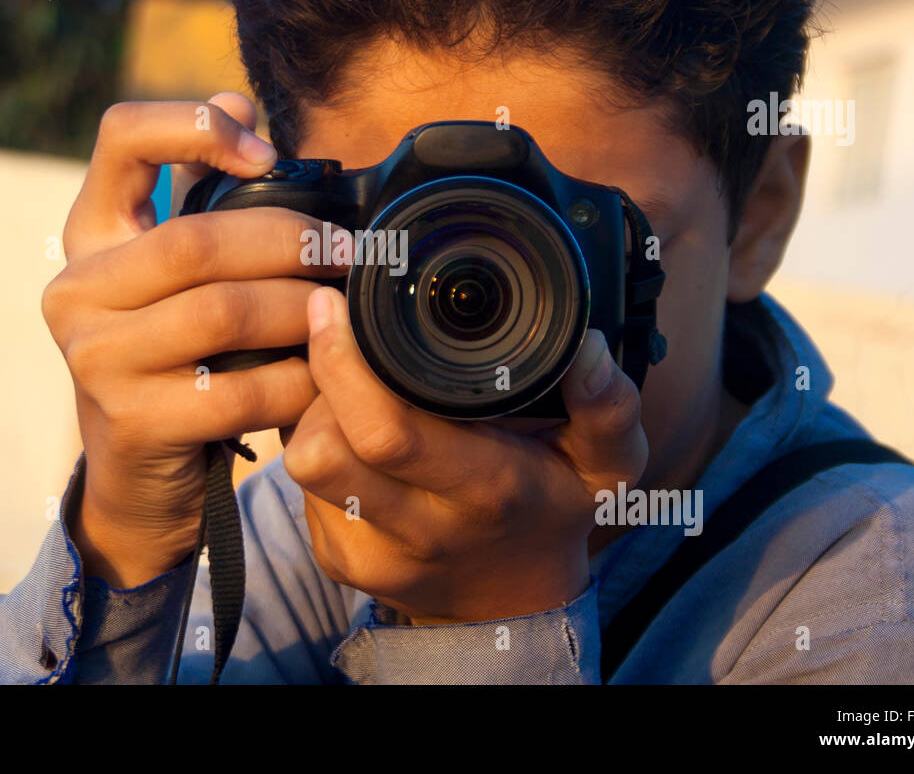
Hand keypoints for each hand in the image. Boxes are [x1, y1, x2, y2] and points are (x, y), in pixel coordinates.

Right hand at [42, 94, 345, 586]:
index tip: (266, 152)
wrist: (137, 474)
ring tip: (342, 312)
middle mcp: (76, 289)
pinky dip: (294, 382)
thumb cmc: (177, 355)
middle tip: (348, 252)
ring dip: (300, 311)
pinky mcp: (129, 422)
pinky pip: (236, 392)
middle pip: (194, 239)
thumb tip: (240, 102)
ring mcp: (93, 359)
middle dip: (289, 241)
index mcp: (91, 235)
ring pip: (220, 314)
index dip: (196, 126)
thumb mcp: (177, 274)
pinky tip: (322, 379)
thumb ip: (204, 193)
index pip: (120, 137)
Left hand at [284, 287, 647, 623]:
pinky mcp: (338, 562)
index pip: (386, 432)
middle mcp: (419, 532)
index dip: (344, 363)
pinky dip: (323, 447)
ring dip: (318, 414)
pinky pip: (304, 488)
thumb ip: (609, 407)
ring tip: (356, 387)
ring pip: (305, 463)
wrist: (515, 607)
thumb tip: (590, 350)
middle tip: (338, 331)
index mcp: (484, 492)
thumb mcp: (607, 466)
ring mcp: (370, 556)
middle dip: (320, 378)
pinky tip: (357, 436)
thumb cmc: (555, 512)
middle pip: (322, 449)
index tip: (337, 306)